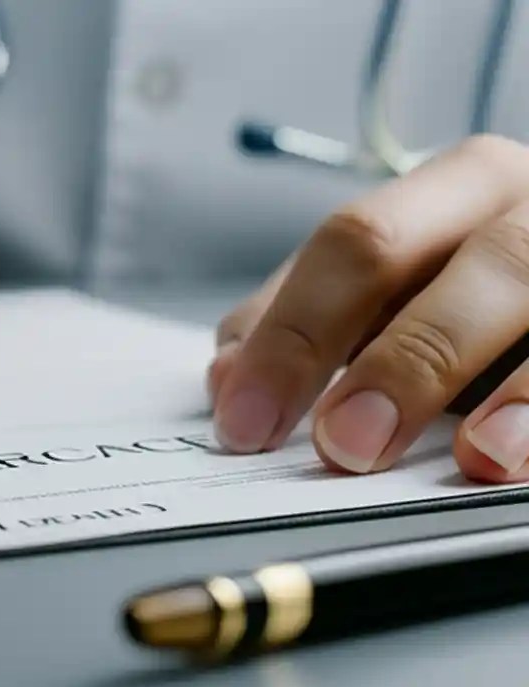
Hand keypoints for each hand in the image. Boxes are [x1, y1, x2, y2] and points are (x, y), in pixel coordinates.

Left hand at [210, 134, 528, 482]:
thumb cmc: (472, 288)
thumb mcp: (393, 292)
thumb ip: (308, 325)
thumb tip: (227, 379)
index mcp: (455, 188)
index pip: (357, 244)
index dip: (293, 333)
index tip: (245, 420)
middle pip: (468, 265)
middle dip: (401, 359)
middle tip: (343, 444)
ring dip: (513, 384)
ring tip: (475, 456)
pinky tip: (521, 455)